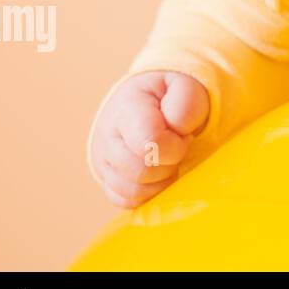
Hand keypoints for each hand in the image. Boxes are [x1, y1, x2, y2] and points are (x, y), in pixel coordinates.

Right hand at [89, 70, 208, 208]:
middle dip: (170, 162)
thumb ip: (186, 104)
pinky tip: (158, 173)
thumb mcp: (185, 86)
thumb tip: (176, 132)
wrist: (150, 101)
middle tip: (177, 145)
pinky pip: (127, 202)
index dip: (176, 145)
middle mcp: (106, 136)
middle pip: (142, 172)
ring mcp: (102, 161)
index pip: (150, 143)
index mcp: (126, 108)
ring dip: (162, 179)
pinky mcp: (106, 181)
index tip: (183, 134)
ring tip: (167, 157)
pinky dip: (149, 193)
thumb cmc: (170, 96)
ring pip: (135, 191)